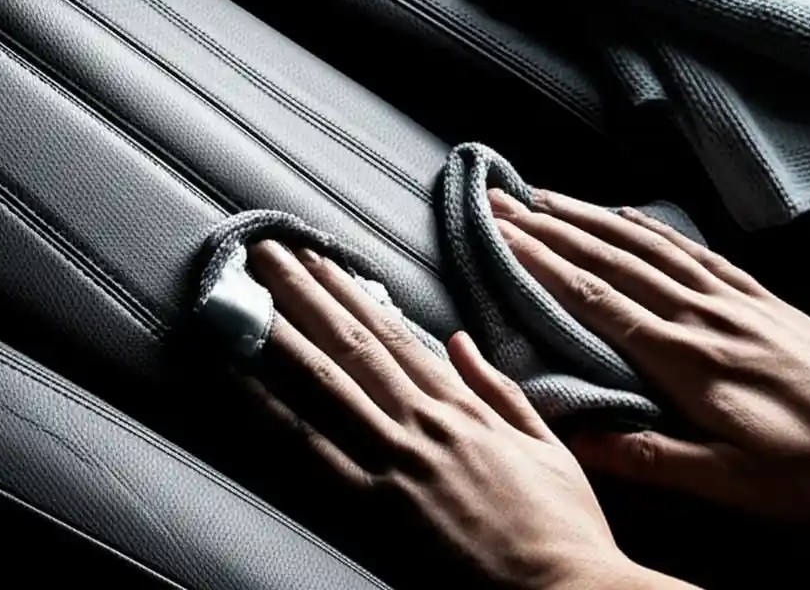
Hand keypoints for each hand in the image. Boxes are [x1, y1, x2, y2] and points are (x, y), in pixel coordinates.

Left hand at [243, 241, 692, 589]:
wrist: (566, 589)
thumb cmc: (562, 525)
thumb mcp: (544, 444)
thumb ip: (497, 389)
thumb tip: (460, 341)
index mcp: (462, 407)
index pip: (394, 335)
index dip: (350, 293)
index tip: (321, 260)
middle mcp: (422, 424)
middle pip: (351, 345)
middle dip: (305, 293)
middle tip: (267, 252)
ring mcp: (396, 464)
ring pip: (326, 385)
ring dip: (282, 335)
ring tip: (246, 298)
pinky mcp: (376, 510)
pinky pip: (314, 454)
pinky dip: (274, 414)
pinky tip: (243, 384)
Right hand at [491, 188, 809, 521]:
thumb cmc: (806, 468)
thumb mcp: (725, 481)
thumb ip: (648, 456)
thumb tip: (575, 438)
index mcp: (683, 359)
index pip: (596, 300)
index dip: (543, 264)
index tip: (502, 236)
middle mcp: (701, 316)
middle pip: (613, 259)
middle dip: (552, 228)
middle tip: (504, 202)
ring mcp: (731, 300)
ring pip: (649, 246)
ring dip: (594, 216)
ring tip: (549, 195)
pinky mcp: (758, 298)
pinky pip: (696, 251)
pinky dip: (656, 227)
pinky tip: (630, 213)